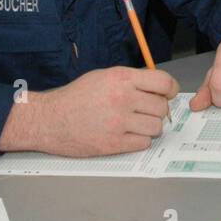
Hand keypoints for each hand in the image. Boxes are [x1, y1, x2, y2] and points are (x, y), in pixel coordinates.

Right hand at [0, 66, 177, 157]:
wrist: (50, 120)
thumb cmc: (76, 97)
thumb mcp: (104, 77)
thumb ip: (131, 80)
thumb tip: (158, 87)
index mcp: (121, 79)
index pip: (163, 82)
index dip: (170, 89)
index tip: (168, 94)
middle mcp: (122, 99)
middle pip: (161, 107)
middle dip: (157, 110)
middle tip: (145, 112)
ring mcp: (118, 122)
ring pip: (156, 127)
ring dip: (149, 127)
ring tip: (135, 124)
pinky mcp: (114, 143)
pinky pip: (144, 143)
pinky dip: (139, 140)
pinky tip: (127, 135)